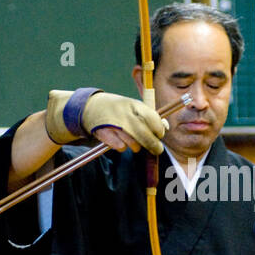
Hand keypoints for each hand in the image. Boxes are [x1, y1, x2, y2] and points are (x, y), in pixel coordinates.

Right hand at [44, 89, 166, 154]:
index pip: (154, 120)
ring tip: (131, 140)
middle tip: (157, 150)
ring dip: (135, 146)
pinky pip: (121, 147)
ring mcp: (115, 124)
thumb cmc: (115, 108)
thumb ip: (148, 116)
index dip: (159, 130)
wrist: (88, 106)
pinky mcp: (105, 134)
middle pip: (146, 136)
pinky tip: (118, 140)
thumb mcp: (131, 106)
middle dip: (154, 146)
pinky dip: (121, 146)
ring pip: (134, 144)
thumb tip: (165, 127)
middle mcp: (126, 114)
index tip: (159, 134)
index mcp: (134, 104)